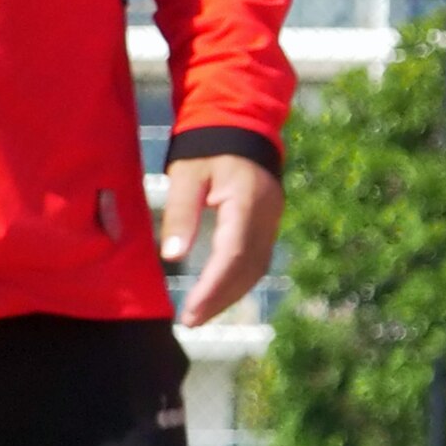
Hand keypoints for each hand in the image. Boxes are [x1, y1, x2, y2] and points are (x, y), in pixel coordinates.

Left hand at [156, 156, 282, 329]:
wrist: (240, 124)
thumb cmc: (206, 149)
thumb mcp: (186, 176)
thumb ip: (181, 214)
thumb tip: (173, 256)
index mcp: (247, 203)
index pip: (233, 255)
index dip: (212, 288)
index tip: (190, 312)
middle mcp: (267, 216)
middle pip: (249, 268)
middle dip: (221, 298)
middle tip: (192, 321)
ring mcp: (273, 219)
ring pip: (258, 267)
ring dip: (231, 294)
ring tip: (203, 313)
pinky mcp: (269, 222)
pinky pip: (258, 259)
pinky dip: (239, 280)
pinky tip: (220, 291)